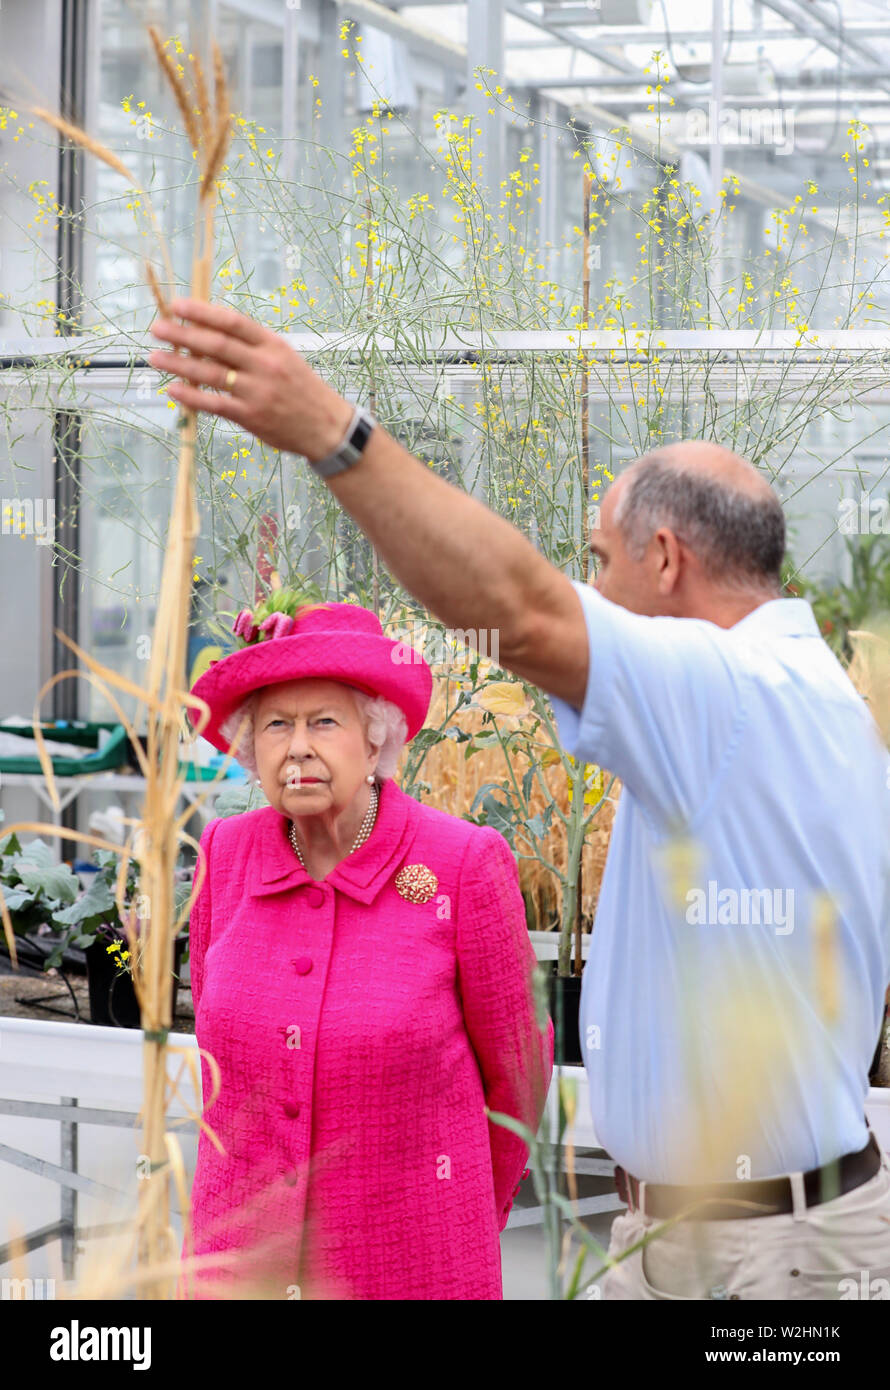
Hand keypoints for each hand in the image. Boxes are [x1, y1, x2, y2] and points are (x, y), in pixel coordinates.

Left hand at [148, 298, 353, 461]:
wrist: (326, 427)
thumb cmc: (301, 389)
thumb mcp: (283, 357)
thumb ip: (250, 347)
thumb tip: (207, 334)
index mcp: (273, 345)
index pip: (233, 322)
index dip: (203, 312)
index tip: (178, 305)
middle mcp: (265, 365)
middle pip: (216, 345)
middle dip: (182, 335)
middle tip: (157, 328)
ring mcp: (257, 392)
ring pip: (210, 374)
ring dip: (178, 364)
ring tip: (155, 357)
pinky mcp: (251, 416)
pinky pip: (215, 404)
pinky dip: (191, 396)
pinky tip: (173, 389)